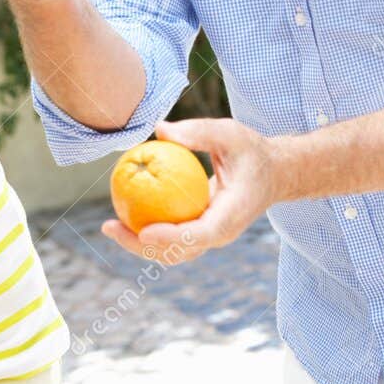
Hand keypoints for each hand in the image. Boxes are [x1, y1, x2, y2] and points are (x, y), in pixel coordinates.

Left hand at [101, 117, 279, 266]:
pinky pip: (170, 240)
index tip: (144, 232)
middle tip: (110, 227)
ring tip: (110, 226)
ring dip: (139, 245)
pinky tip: (123, 216)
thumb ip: (197, 131)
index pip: (202, 234)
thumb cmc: (250, 151)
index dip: (172, 238)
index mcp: (233, 214)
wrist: (273, 174)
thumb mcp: (229, 133)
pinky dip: (146, 233)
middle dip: (142, 247)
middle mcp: (221, 233)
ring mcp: (210, 237)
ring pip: (172, 253)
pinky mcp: (200, 233)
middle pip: (179, 252)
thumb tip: (159, 130)